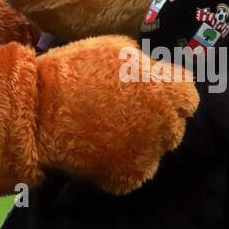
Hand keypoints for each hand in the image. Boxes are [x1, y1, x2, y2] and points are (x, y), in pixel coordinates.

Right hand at [35, 35, 199, 193]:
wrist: (40, 111)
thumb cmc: (77, 70)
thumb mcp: (118, 49)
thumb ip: (147, 65)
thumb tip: (157, 73)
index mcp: (167, 92)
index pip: (188, 96)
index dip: (171, 93)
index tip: (154, 92)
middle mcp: (166, 127)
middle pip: (175, 126)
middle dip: (158, 119)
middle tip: (129, 113)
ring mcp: (148, 156)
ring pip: (156, 151)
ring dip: (143, 142)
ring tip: (113, 132)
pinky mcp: (129, 179)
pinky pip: (136, 171)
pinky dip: (123, 163)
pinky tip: (103, 150)